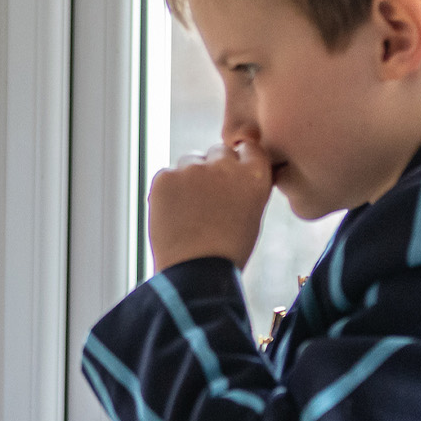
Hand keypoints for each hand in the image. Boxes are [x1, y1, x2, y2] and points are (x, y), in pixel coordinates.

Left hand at [148, 140, 272, 271]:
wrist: (197, 272)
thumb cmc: (228, 251)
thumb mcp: (252, 213)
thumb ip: (246, 185)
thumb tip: (235, 169)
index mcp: (255, 174)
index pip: (248, 148)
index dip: (237, 162)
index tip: (230, 178)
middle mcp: (225, 165)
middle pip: (216, 152)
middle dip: (212, 169)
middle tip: (206, 201)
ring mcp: (193, 169)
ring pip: (189, 161)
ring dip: (188, 178)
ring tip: (189, 213)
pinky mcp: (165, 177)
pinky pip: (166, 175)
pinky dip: (167, 191)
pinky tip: (173, 216)